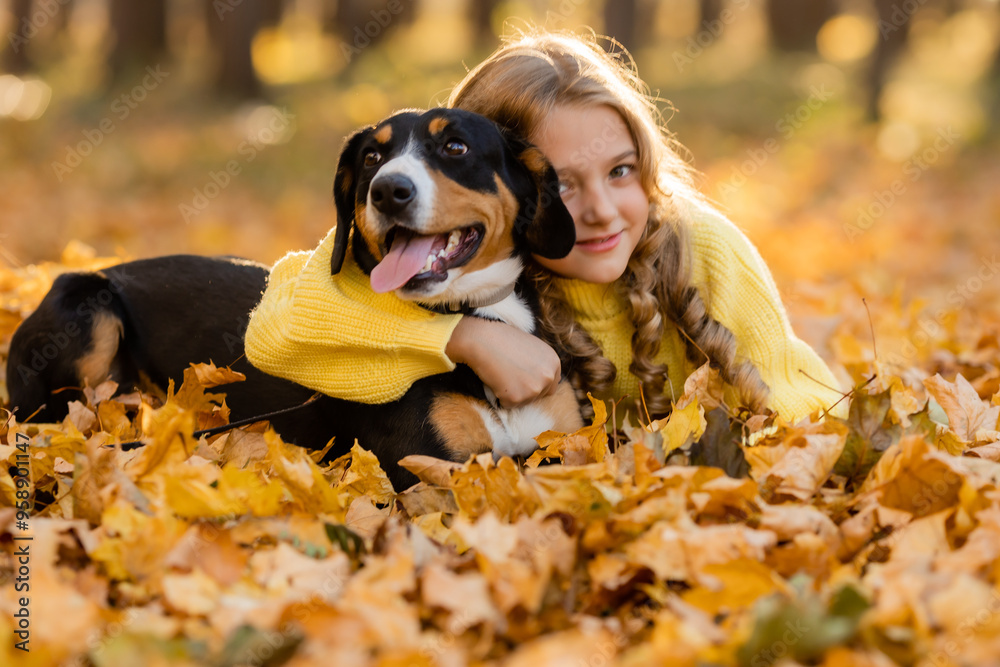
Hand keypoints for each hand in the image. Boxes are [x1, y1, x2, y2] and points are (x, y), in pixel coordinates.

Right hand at [446, 317, 561, 407]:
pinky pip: (508, 404)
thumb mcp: (532, 347)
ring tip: (502, 374)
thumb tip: (542, 379)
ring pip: (524, 402)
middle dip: (527, 391)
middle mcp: (548, 376)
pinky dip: (500, 397)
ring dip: (512, 394)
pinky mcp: (517, 397)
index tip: (524, 379)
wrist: (482, 339)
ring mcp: (534, 388)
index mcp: (554, 362)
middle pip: (540, 395)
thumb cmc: (503, 339)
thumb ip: (541, 364)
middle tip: (511, 378)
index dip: (536, 383)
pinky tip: (495, 380)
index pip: (551, 384)